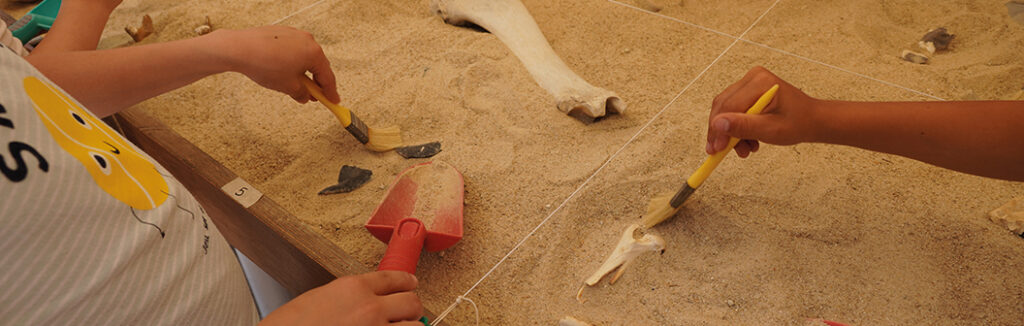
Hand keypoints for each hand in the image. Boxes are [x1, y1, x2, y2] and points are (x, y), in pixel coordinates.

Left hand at [206, 26, 340, 103]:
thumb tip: (304, 96)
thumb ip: (301, 93)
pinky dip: (293, 61)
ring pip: (305, 57)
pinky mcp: (282, 33)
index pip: (327, 77)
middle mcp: (307, 40)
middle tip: (315, 95)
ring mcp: (294, 35)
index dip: (330, 92)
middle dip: (317, 82)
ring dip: (304, 71)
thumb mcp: (287, 86)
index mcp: (314, 53)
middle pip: (318, 65)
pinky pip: (293, 50)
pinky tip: (285, 71)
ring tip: (296, 84)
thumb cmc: (264, 64)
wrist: (239, 49)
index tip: (333, 100)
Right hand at [260, 271, 423, 325]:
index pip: (394, 278)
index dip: (407, 282)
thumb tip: (366, 301)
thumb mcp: (318, 299)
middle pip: (412, 302)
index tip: (411, 284)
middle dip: (411, 308)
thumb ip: (348, 298)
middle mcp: (370, 308)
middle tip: (407, 313)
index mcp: (353, 288)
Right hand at [706, 66, 821, 157]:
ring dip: (729, 132)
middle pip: (724, 106)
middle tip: (719, 151)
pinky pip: (732, 110)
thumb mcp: (771, 130)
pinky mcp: (748, 92)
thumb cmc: (798, 123)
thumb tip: (717, 124)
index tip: (716, 149)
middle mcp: (753, 78)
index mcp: (760, 82)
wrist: (811, 120)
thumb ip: (744, 127)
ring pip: (726, 110)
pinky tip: (746, 140)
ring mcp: (750, 83)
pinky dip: (735, 128)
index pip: (730, 106)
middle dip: (721, 131)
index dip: (719, 129)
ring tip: (743, 148)